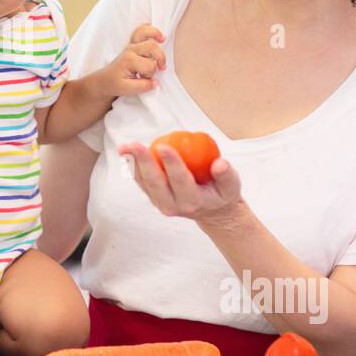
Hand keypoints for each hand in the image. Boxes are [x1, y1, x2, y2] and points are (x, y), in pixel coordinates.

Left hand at [90, 24, 166, 98]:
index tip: (145, 79)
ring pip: (144, 32)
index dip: (151, 74)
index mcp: (129, 60)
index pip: (149, 65)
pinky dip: (148, 30)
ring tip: (163, 39)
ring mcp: (131, 46)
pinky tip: (156, 34)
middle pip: (151, 46)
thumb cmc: (113, 84)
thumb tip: (155, 82)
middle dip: (160, 57)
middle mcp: (130, 50)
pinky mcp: (132, 45)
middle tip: (161, 68)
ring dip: (155, 34)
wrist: (103, 80)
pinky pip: (139, 32)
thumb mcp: (127, 90)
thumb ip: (142, 86)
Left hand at [117, 140, 243, 227]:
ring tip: (123, 147)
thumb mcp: (232, 186)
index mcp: (193, 202)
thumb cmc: (221, 193)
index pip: (180, 181)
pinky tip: (125, 152)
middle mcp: (173, 206)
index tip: (164, 145)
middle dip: (144, 162)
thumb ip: (227, 175)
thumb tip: (220, 163)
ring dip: (132, 164)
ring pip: (144, 183)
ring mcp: (161, 203)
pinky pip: (141, 181)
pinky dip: (132, 166)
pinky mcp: (153, 198)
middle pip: (155, 183)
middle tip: (135, 144)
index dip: (171, 163)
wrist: (212, 211)